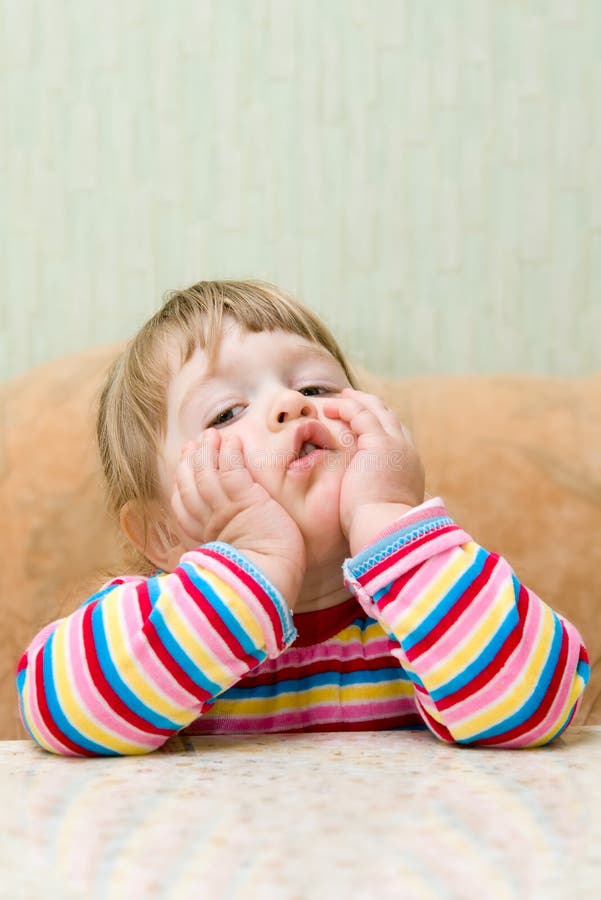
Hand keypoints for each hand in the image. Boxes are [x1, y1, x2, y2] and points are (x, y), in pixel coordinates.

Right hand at [170, 429, 305, 606]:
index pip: (183, 504)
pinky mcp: (246, 501)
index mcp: (205, 535)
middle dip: (191, 461)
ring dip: (208, 450)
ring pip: (207, 473)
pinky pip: (232, 470)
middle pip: (189, 484)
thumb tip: (230, 532)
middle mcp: (210, 520)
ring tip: (211, 435)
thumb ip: (228, 538)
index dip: (182, 481)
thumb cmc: (264, 572)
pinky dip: (230, 453)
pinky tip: (231, 441)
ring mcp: (226, 509)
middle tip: (195, 443)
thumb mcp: (237, 553)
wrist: (274, 580)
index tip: (185, 463)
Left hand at [323, 388, 424, 551]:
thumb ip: (377, 500)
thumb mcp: (382, 510)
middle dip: (370, 406)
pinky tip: (331, 408)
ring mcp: (395, 445)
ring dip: (357, 401)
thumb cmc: (378, 530)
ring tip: (338, 398)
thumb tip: (367, 507)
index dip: (380, 426)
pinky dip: (347, 407)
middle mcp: (407, 453)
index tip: (362, 422)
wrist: (386, 530)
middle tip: (351, 399)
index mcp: (409, 470)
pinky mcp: (379, 443)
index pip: (397, 438)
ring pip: (377, 411)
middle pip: (390, 419)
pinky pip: (361, 414)